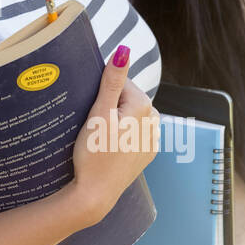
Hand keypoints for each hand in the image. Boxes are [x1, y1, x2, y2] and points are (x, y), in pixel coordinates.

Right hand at [71, 44, 158, 224]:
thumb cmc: (94, 153)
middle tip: (92, 125)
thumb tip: (123, 51)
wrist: (96, 194)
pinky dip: (122, 135)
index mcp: (144, 106)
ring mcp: (152, 139)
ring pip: (130, 116)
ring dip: (116, 120)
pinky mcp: (147, 154)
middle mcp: (154, 121)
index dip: (101, 92)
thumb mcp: (99, 113)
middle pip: (126, 99)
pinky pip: (133, 133)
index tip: (90, 109)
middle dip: (109, 105)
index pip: (120, 82)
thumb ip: (112, 81)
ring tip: (99, 136)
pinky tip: (109, 147)